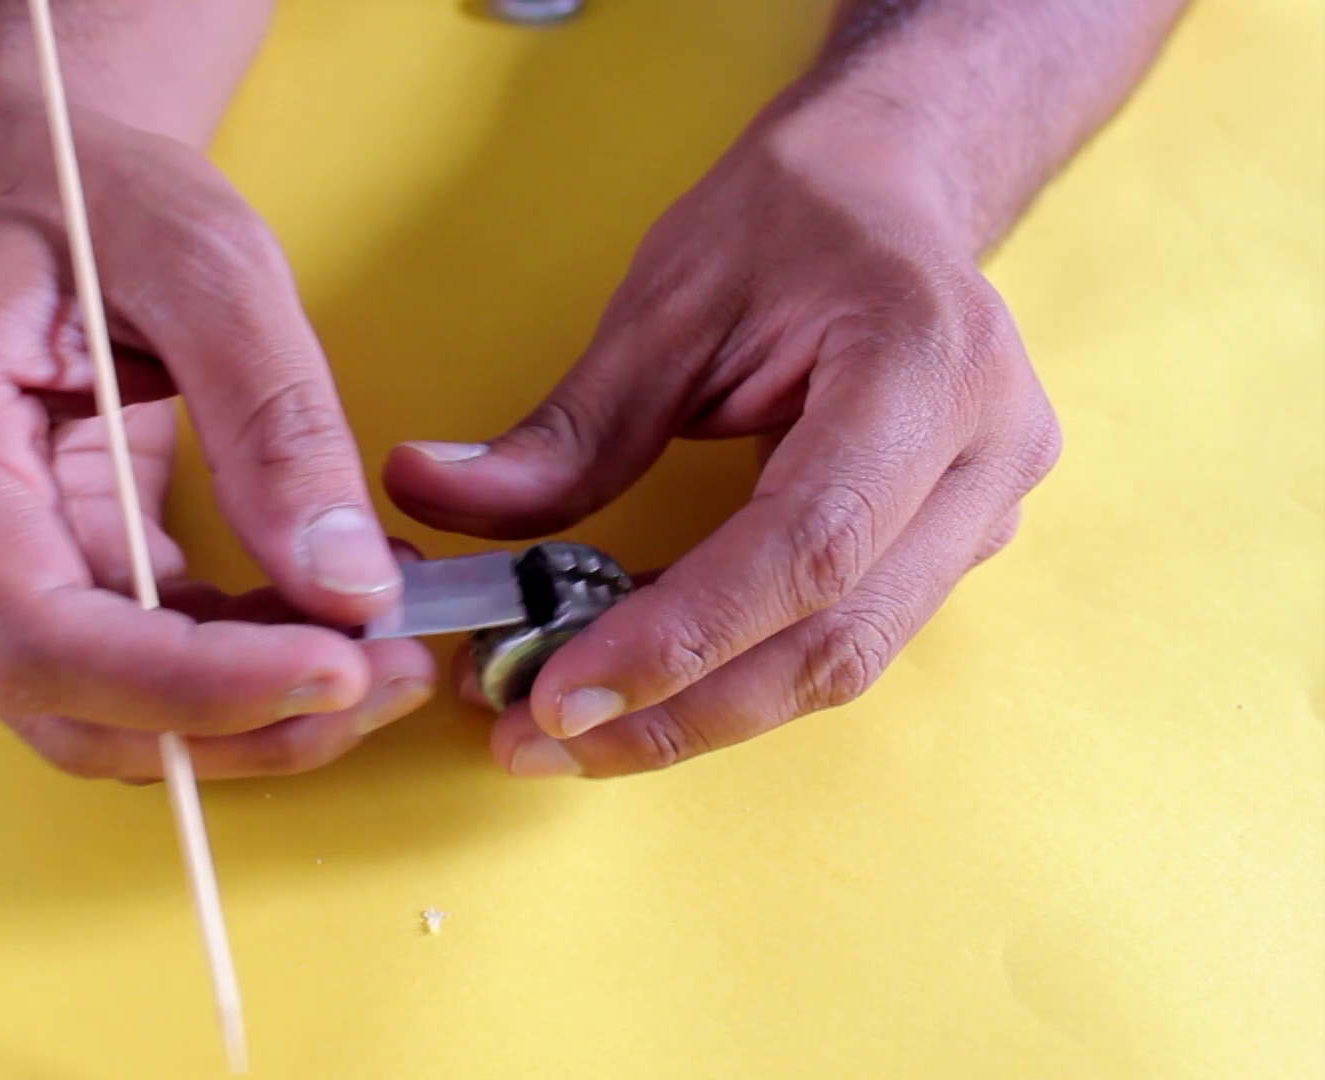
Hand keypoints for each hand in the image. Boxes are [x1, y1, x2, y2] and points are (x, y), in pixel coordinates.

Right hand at [0, 110, 430, 779]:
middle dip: (239, 721)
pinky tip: (325, 627)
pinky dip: (234, 672)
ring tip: (383, 658)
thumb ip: (276, 420)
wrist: (34, 181)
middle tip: (392, 677)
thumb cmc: (92, 194)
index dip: (186, 685)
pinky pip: (129, 669)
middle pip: (65, 702)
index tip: (335, 669)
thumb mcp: (206, 262)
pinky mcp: (23, 582)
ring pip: (100, 714)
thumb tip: (349, 586)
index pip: (34, 631)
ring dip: (249, 717)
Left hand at [386, 116, 1060, 777]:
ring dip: (702, 716)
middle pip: (835, 639)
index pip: (804, 543)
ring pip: (845, 662)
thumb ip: (564, 426)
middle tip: (537, 742)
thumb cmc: (786, 220)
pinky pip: (843, 637)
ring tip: (569, 733)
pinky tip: (641, 688)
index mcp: (925, 364)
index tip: (557, 695)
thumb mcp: (663, 302)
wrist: (894, 189)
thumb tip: (426, 491)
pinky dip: (736, 675)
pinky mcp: (959, 544)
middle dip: (679, 713)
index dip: (681, 639)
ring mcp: (988, 507)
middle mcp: (986, 452)